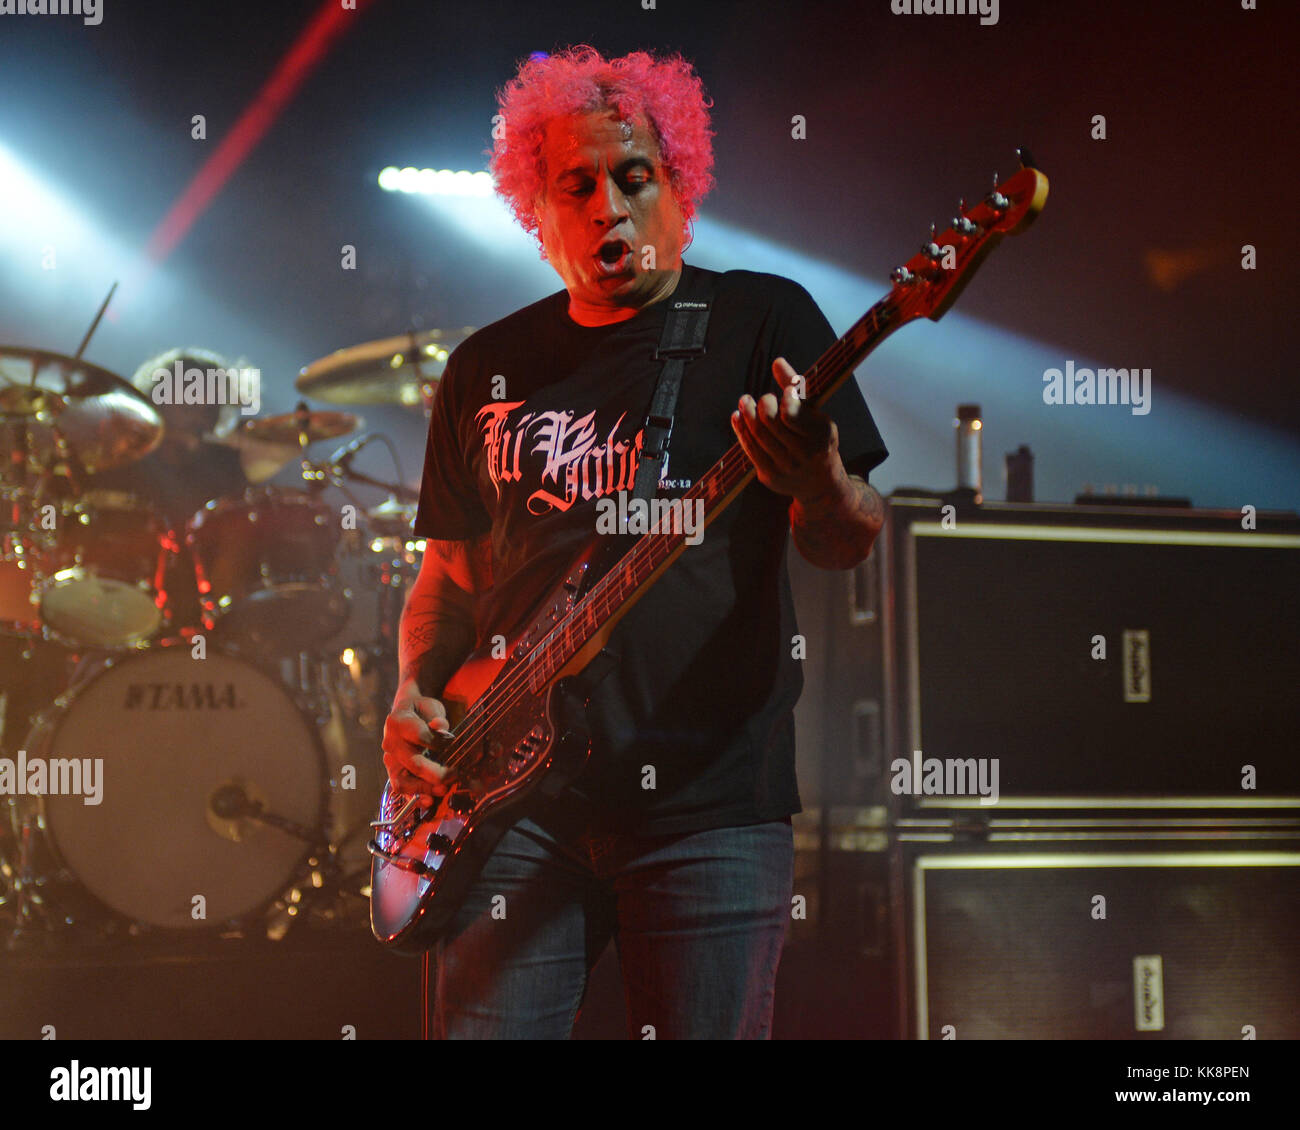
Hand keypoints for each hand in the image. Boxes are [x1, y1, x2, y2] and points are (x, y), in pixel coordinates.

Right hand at [381, 678, 454, 801]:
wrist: (406, 713)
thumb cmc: (421, 711)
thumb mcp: (431, 707)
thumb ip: (436, 717)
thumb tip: (441, 727)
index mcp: (397, 722)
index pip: (418, 735)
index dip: (436, 741)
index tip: (451, 742)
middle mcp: (390, 742)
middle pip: (411, 763)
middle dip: (434, 773)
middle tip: (452, 775)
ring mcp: (390, 759)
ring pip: (401, 780)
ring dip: (424, 789)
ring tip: (442, 790)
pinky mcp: (393, 771)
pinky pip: (400, 788)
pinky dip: (415, 796)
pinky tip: (428, 801)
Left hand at [730, 357, 845, 501]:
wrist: (821, 484)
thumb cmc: (818, 441)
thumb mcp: (817, 415)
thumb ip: (798, 388)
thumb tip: (777, 361)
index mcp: (821, 436)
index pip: (791, 413)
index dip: (784, 398)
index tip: (783, 393)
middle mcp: (804, 454)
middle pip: (770, 422)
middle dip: (763, 404)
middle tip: (765, 399)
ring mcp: (785, 468)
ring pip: (757, 435)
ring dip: (747, 413)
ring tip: (745, 400)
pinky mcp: (769, 477)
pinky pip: (749, 449)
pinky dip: (741, 430)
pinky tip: (737, 416)